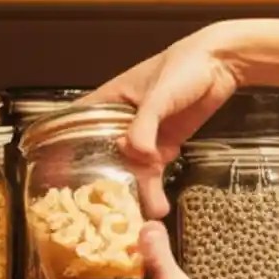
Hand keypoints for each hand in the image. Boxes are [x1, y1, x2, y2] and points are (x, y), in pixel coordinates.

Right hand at [82, 24, 241, 217]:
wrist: (221, 65)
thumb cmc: (183, 68)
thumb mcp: (159, 95)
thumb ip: (145, 125)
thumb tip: (138, 156)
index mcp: (107, 103)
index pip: (76, 128)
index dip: (63, 152)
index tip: (58, 178)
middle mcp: (119, 123)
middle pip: (103, 156)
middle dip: (104, 181)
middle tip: (105, 209)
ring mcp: (142, 136)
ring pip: (130, 168)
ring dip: (137, 189)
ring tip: (146, 212)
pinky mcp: (163, 145)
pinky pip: (153, 169)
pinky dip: (155, 185)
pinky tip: (159, 202)